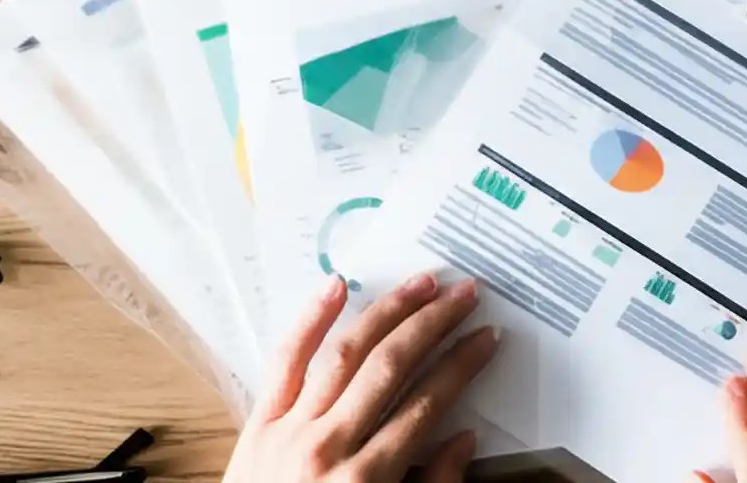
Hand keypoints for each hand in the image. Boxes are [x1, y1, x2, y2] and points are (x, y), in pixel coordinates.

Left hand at [224, 273, 499, 482]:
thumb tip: (464, 438)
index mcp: (368, 481)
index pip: (427, 404)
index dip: (461, 365)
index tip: (486, 337)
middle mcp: (330, 446)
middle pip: (391, 368)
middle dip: (433, 325)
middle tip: (464, 294)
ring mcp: (291, 429)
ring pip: (346, 354)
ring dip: (388, 312)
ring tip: (421, 283)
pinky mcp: (259, 422)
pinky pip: (285, 360)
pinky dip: (310, 320)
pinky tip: (336, 285)